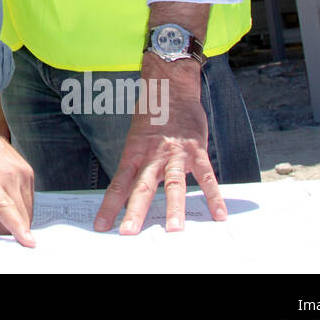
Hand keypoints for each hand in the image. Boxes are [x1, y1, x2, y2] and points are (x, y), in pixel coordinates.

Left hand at [0, 75, 34, 246]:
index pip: (6, 209)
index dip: (17, 228)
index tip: (29, 244)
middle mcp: (10, 176)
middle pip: (18, 218)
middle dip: (1, 227)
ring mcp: (23, 173)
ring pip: (25, 213)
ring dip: (9, 218)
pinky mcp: (28, 173)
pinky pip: (28, 202)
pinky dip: (15, 207)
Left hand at [93, 52, 224, 233]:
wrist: (171, 86)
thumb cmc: (152, 114)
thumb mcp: (137, 139)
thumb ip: (136, 165)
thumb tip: (129, 192)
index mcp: (134, 154)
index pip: (118, 184)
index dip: (109, 206)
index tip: (101, 225)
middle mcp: (152, 156)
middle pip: (142, 188)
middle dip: (135, 212)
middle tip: (128, 233)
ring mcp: (175, 154)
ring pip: (174, 184)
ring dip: (174, 208)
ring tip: (174, 230)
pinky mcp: (196, 151)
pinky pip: (206, 177)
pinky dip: (213, 196)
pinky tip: (218, 214)